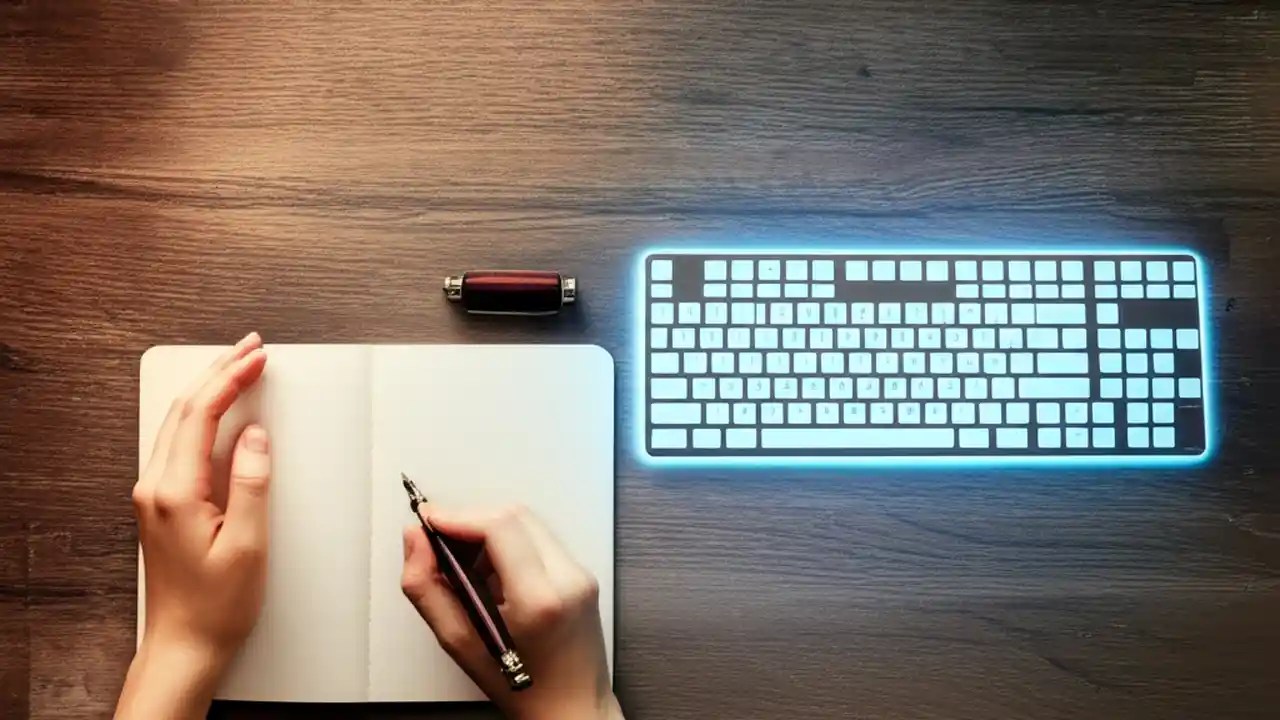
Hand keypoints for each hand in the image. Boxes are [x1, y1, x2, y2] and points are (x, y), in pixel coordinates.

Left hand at [116, 333, 270, 719]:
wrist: (185, 644)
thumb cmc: (216, 605)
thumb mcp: (248, 545)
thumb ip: (252, 484)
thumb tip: (255, 436)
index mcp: (174, 492)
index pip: (201, 416)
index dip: (231, 380)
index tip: (257, 358)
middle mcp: (155, 488)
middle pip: (184, 410)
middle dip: (219, 373)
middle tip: (251, 348)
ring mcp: (154, 495)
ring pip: (179, 423)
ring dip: (210, 390)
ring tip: (239, 367)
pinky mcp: (162, 504)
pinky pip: (180, 443)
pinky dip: (203, 416)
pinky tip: (221, 412)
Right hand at [401, 505, 622, 719]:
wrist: (573, 707)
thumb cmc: (522, 687)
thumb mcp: (461, 644)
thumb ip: (428, 589)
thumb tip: (415, 541)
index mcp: (540, 599)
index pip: (499, 527)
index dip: (457, 515)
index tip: (428, 520)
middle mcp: (568, 578)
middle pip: (514, 516)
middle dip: (470, 520)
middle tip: (439, 542)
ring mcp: (580, 573)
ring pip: (527, 523)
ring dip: (488, 531)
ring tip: (465, 566)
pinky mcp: (582, 573)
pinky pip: (540, 540)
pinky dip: (508, 544)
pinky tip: (491, 574)